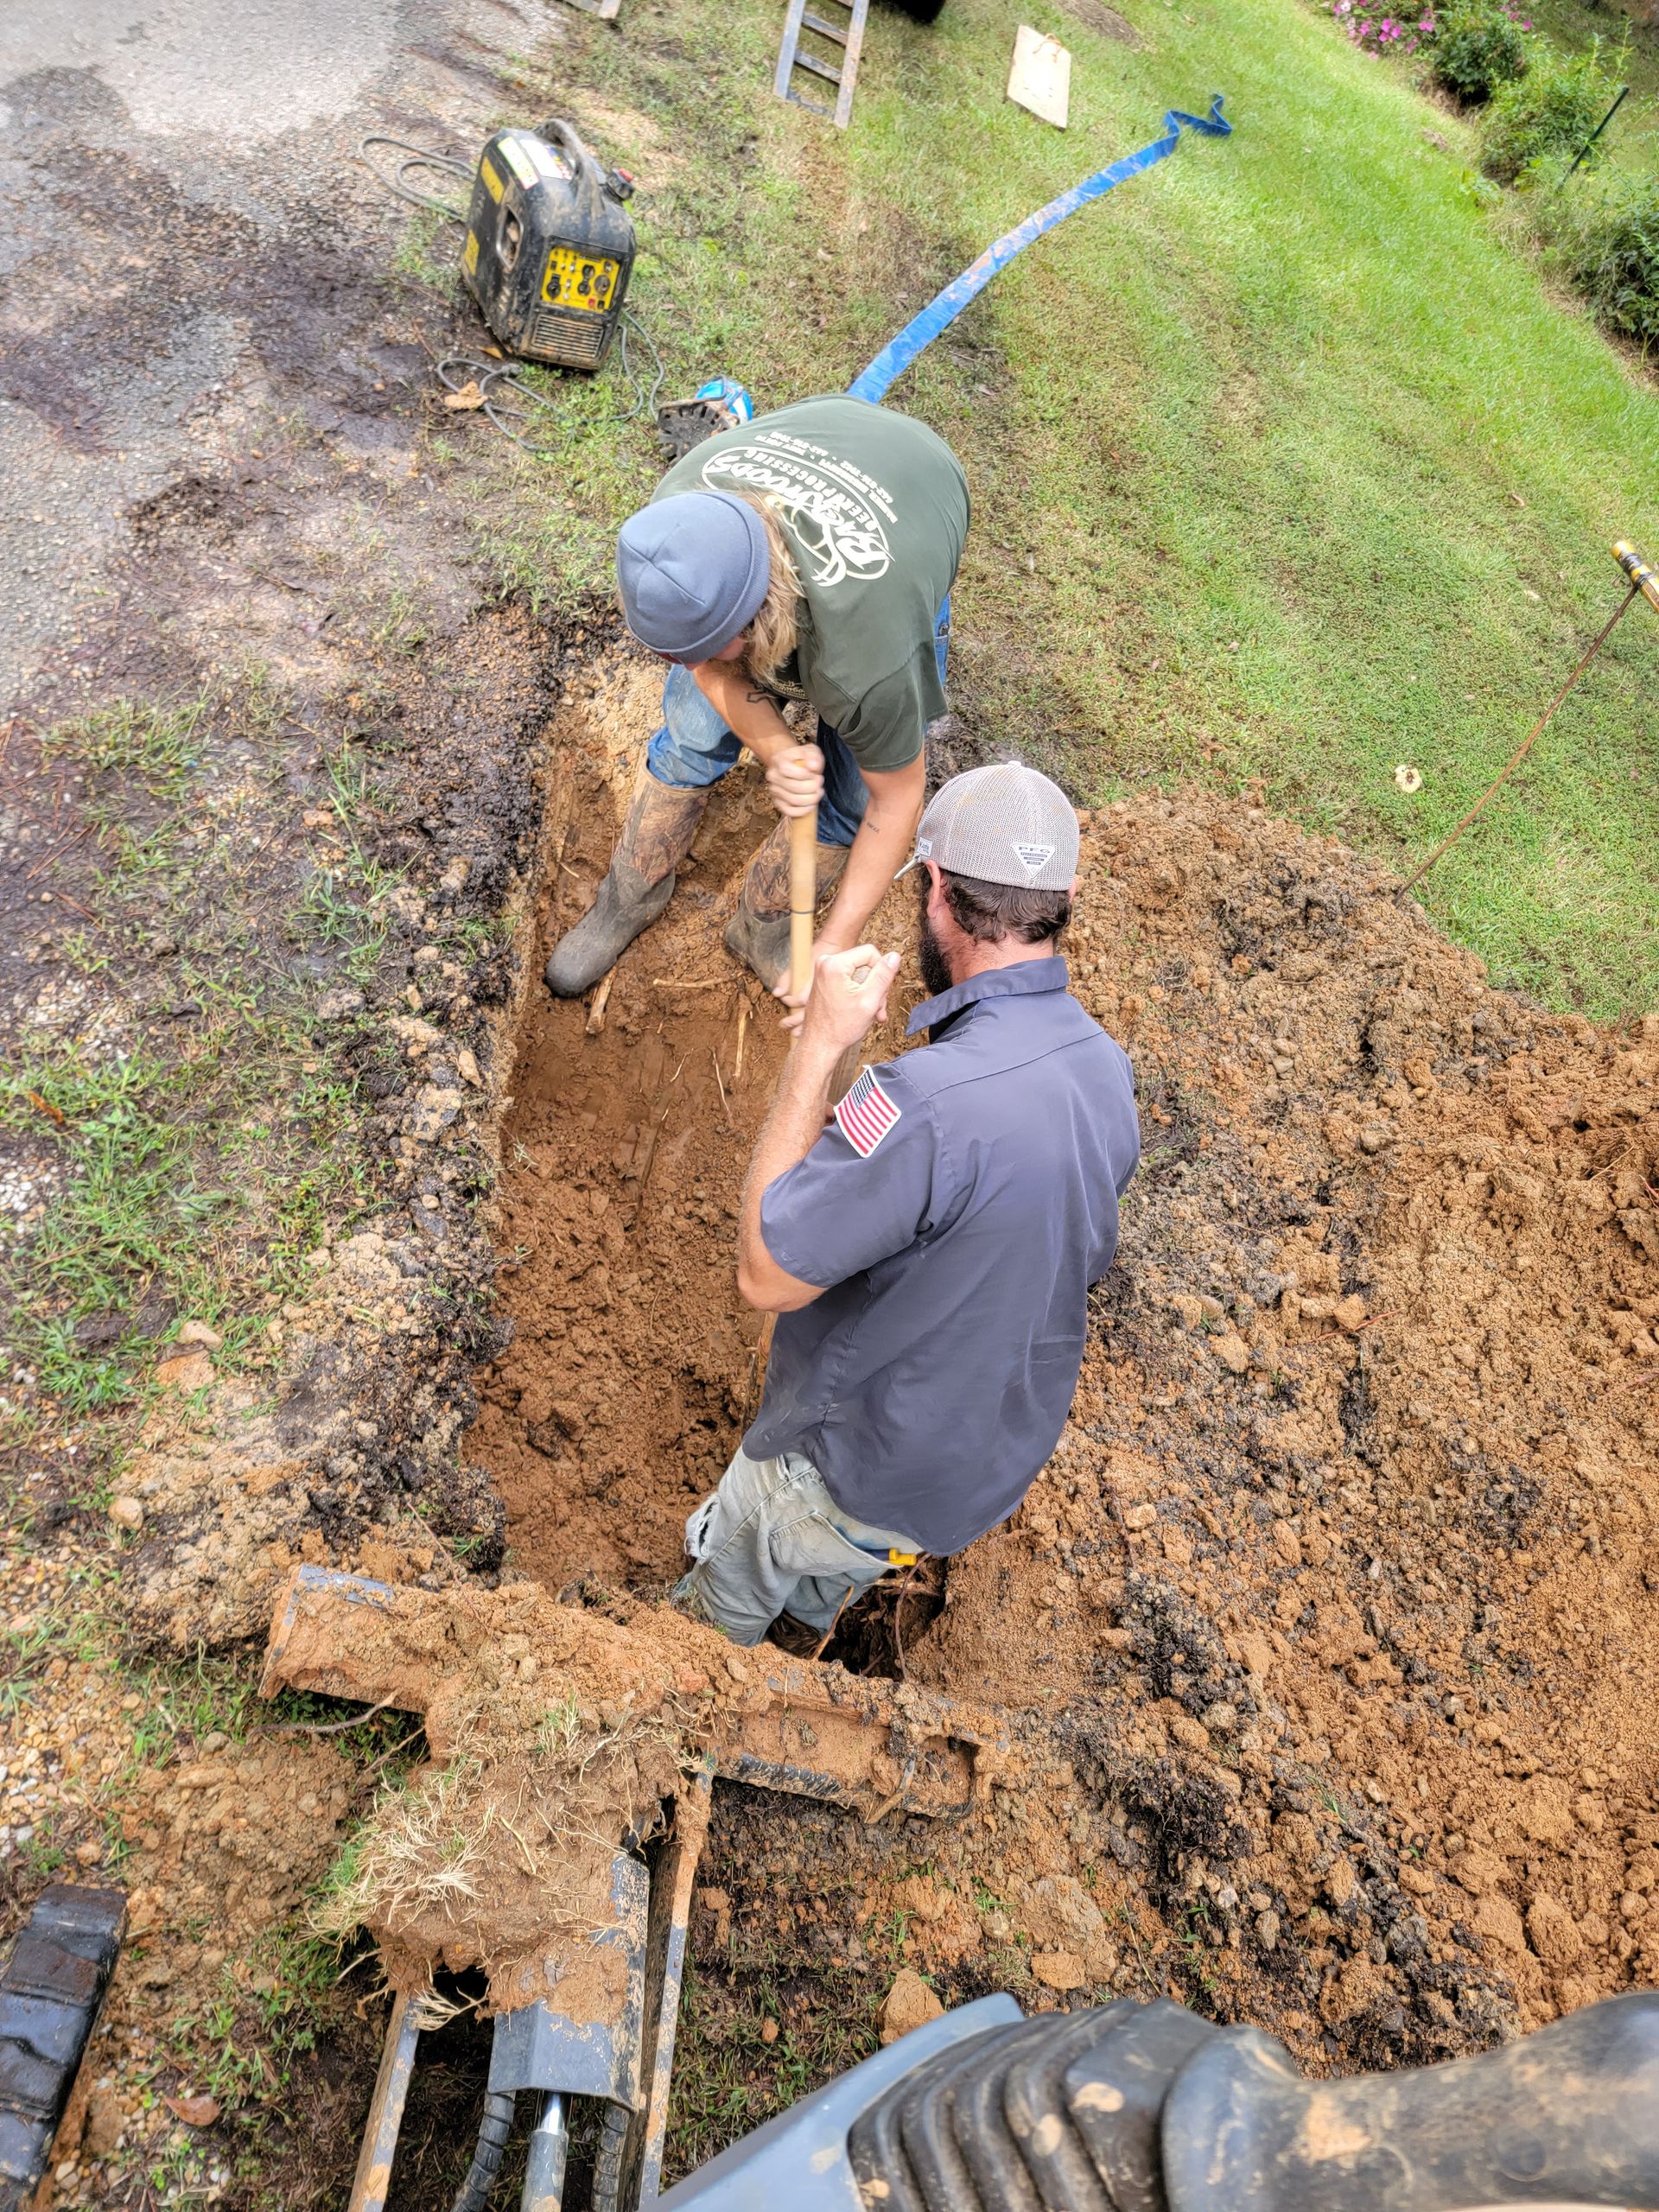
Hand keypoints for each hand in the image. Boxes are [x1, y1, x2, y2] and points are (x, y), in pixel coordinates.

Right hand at [766, 743, 823, 819]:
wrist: (788, 763)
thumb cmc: (800, 758)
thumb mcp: (809, 750)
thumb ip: (813, 756)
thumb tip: (814, 767)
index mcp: (778, 761)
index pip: (791, 772)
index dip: (807, 775)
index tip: (816, 774)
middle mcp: (773, 776)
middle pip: (794, 788)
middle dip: (812, 787)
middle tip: (819, 783)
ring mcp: (774, 791)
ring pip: (793, 801)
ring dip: (811, 799)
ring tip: (817, 792)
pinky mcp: (778, 802)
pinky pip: (789, 812)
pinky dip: (803, 811)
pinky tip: (811, 805)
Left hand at [797, 943, 899, 1057]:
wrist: (820, 1045)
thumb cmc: (840, 1028)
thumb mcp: (869, 1000)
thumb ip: (883, 975)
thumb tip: (894, 956)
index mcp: (834, 964)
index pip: (871, 952)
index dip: (881, 971)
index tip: (880, 992)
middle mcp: (825, 963)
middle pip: (865, 963)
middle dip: (875, 985)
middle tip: (877, 1007)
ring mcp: (823, 972)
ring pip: (859, 973)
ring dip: (869, 992)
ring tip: (871, 1012)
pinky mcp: (824, 980)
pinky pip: (849, 980)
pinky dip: (858, 993)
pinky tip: (862, 1010)